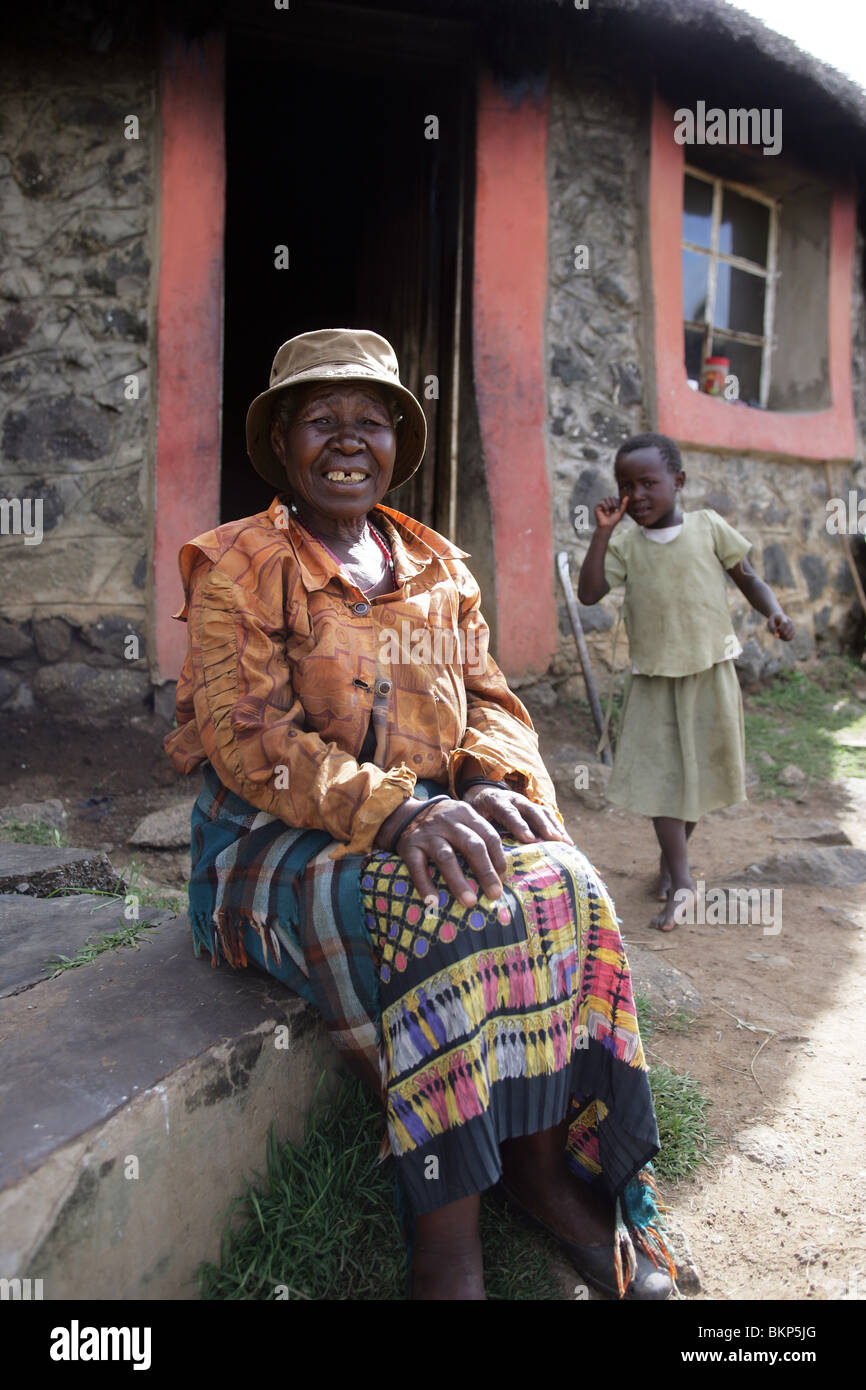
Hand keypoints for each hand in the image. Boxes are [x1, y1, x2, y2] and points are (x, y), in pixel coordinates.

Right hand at [393, 798, 508, 907]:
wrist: (404, 813)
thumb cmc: (443, 824)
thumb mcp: (462, 820)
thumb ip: (479, 837)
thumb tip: (500, 873)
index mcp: (466, 815)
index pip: (488, 836)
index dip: (498, 858)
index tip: (503, 878)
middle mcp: (448, 822)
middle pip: (472, 846)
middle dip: (485, 872)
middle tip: (495, 894)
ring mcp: (428, 834)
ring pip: (446, 858)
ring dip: (459, 882)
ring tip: (469, 902)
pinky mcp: (409, 846)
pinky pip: (418, 867)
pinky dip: (425, 885)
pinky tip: (432, 901)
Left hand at [461, 784, 572, 847]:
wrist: (479, 795)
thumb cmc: (473, 813)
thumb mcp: (470, 819)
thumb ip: (475, 831)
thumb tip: (477, 856)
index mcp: (494, 801)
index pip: (508, 812)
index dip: (519, 825)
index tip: (529, 839)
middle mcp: (512, 799)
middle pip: (530, 810)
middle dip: (543, 825)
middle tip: (553, 840)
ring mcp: (525, 802)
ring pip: (542, 812)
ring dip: (555, 827)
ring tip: (566, 843)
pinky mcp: (533, 808)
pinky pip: (548, 816)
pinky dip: (558, 828)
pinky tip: (567, 842)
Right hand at [594, 495, 628, 530]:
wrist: (608, 526)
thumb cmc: (614, 520)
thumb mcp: (621, 512)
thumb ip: (624, 504)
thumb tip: (627, 496)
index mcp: (611, 504)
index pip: (614, 498)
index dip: (616, 503)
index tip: (616, 511)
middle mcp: (606, 504)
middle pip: (610, 497)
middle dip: (613, 504)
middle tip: (613, 511)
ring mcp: (601, 505)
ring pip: (606, 498)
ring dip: (609, 505)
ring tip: (609, 512)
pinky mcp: (597, 508)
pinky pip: (601, 502)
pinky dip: (605, 507)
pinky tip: (606, 513)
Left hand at [767, 611, 793, 640]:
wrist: (778, 617)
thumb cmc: (773, 620)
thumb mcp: (770, 622)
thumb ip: (771, 628)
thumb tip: (776, 636)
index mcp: (784, 618)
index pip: (785, 623)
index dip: (780, 628)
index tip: (776, 629)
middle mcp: (790, 622)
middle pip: (787, 631)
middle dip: (780, 634)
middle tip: (777, 632)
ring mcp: (792, 627)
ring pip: (789, 636)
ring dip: (782, 637)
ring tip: (779, 634)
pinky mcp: (793, 631)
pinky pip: (790, 638)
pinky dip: (785, 639)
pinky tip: (782, 636)